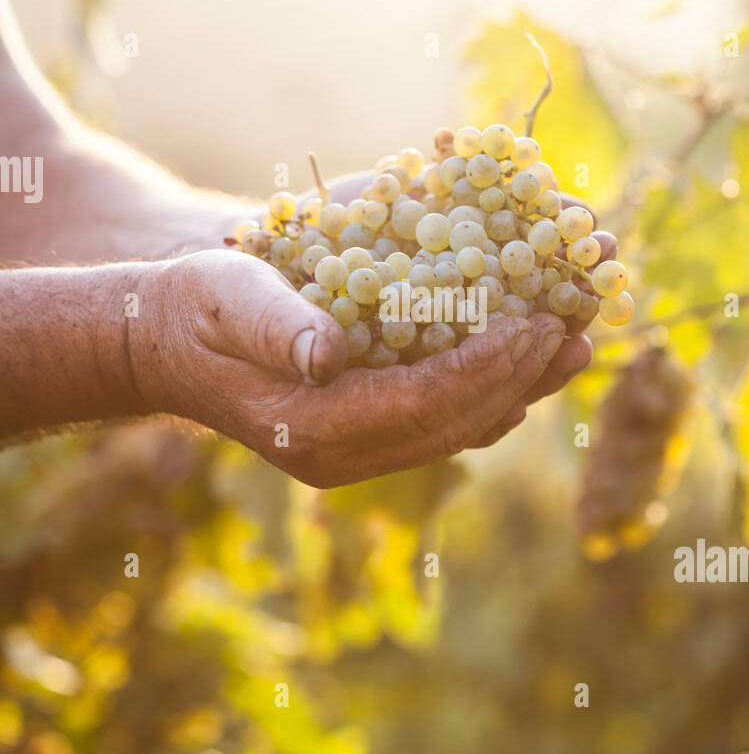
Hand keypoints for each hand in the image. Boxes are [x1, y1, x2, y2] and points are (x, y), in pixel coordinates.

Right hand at [128, 248, 579, 485]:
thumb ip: (277, 325)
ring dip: (519, 391)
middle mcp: (341, 453)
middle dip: (522, 378)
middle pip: (454, 423)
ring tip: (573, 349)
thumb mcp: (229, 299)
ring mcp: (352, 454)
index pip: (423, 402)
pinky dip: (488, 396)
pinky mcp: (360, 440)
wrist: (164, 345)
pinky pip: (440, 426)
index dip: (487, 364)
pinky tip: (523, 368)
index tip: (538, 323)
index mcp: (314, 427)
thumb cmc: (196, 309)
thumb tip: (328, 353)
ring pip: (456, 430)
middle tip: (579, 333)